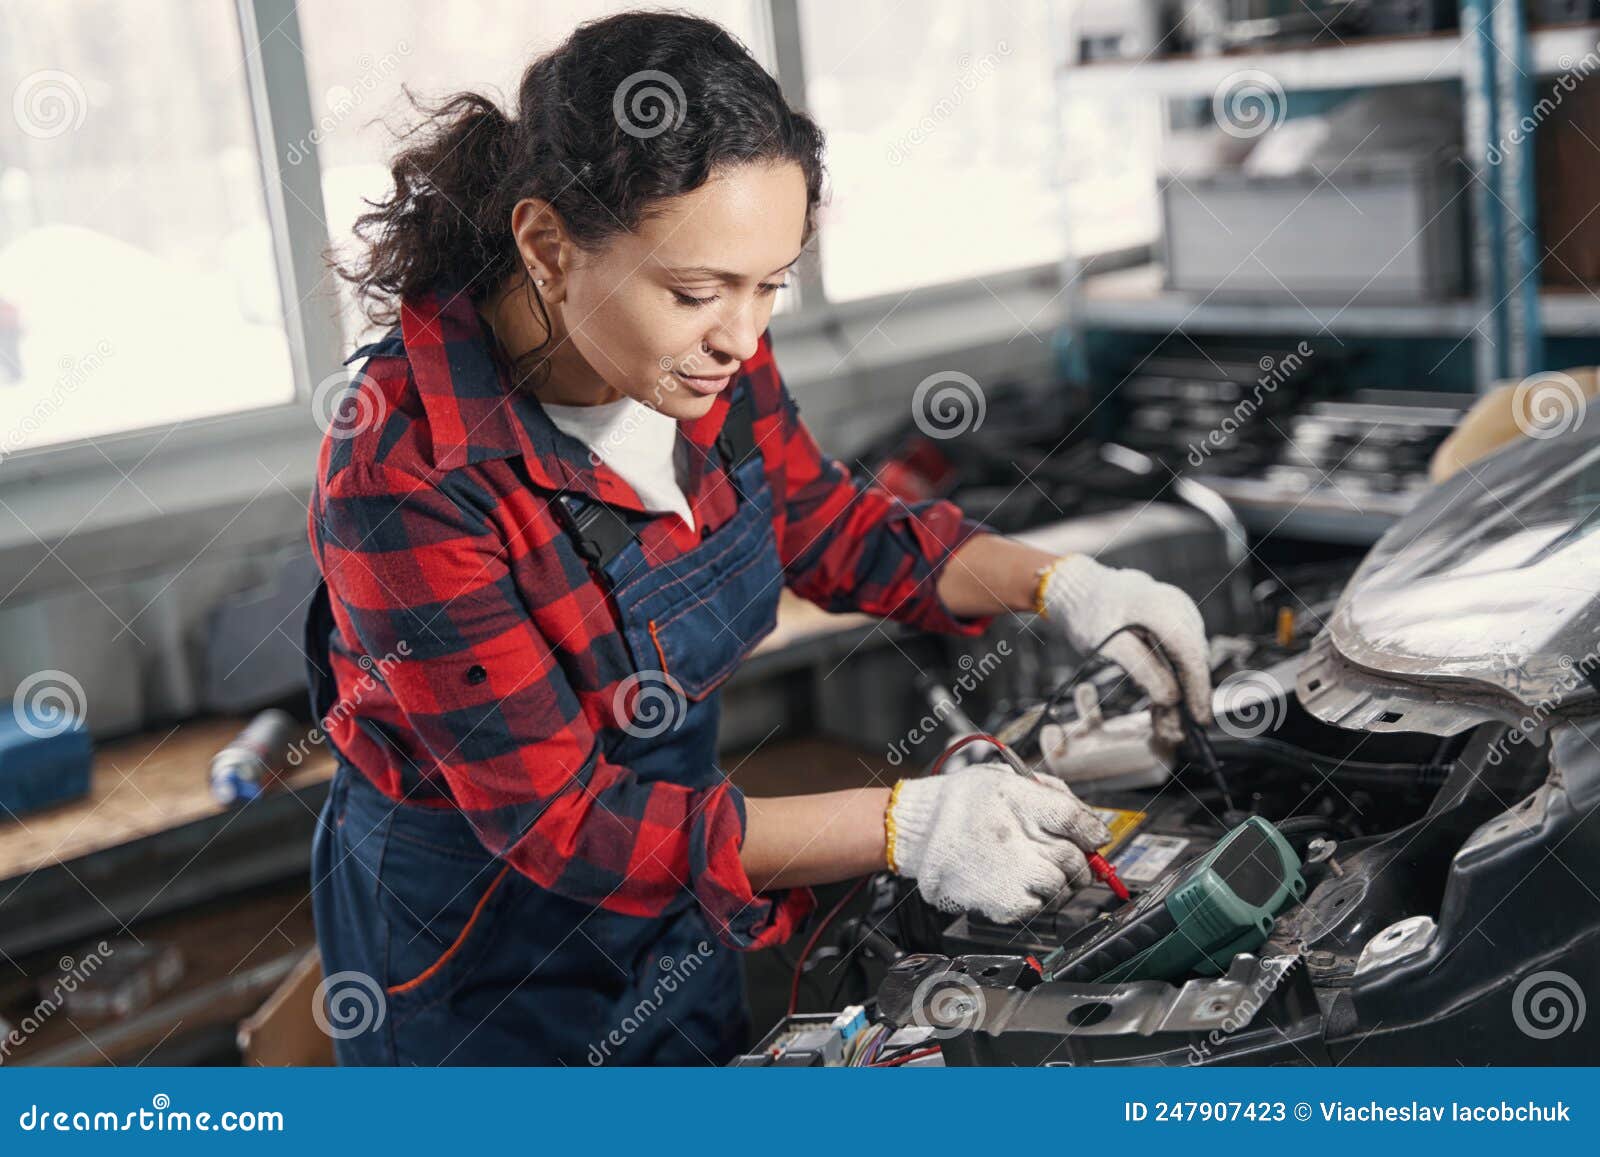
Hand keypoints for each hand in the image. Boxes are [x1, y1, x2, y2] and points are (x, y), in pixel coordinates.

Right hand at [886, 764, 1111, 923]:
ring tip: (1040, 868)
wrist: (918, 832)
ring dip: (1060, 881)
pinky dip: (1038, 897)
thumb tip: (1090, 825)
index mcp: (1015, 800)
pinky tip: (1021, 881)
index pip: (1073, 819)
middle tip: (1071, 857)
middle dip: (1080, 860)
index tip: (1095, 837)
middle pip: (1073, 858)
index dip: (1091, 830)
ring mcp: (1007, 873)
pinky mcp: (1000, 901)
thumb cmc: (962, 803)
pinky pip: (1038, 905)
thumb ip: (1051, 795)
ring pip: (1060, 886)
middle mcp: (1013, 838)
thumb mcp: (1006, 779)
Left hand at [1039, 554, 1212, 723]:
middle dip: (1189, 697)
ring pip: (1189, 659)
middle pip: (1194, 660)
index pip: (1191, 655)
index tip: (1199, 719)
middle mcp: (1179, 608)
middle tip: (1178, 731)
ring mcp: (1181, 612)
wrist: (1085, 588)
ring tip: (1168, 724)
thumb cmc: (1091, 614)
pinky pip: (1182, 653)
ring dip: (1182, 690)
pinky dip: (1175, 676)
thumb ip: (1141, 669)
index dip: (1198, 690)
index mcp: (1163, 609)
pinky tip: (1164, 701)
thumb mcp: (1106, 644)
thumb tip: (1170, 697)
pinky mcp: (1177, 621)